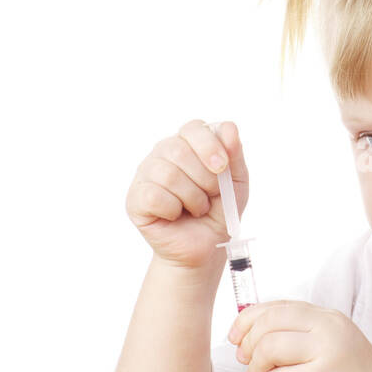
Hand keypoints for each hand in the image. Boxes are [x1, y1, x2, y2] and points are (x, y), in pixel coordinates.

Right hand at [124, 119, 248, 269]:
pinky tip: (175, 216)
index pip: (193, 128)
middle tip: (210, 196)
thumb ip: (234, 153)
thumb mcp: (236, 181)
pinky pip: (153, 196)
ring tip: (196, 208)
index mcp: (188, 143)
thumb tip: (229, 127)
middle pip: (178, 150)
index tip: (222, 167)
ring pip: (167, 174)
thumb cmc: (219, 210)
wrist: (206, 245)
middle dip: (204, 178)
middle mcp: (163, 153)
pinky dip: (173, 210)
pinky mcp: (135, 199)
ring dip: (192, 198)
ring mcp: (146, 174)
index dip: (209, 146)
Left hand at [227, 300, 371, 371]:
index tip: (237, 337)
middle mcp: (327, 330)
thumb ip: (303, 335)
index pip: (278, 307)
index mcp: (328, 318)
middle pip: (268, 323)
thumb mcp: (334, 344)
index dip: (249, 320)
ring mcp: (324, 354)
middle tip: (247, 363)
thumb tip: (255, 335)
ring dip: (254, 369)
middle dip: (247, 344)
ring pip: (267, 348)